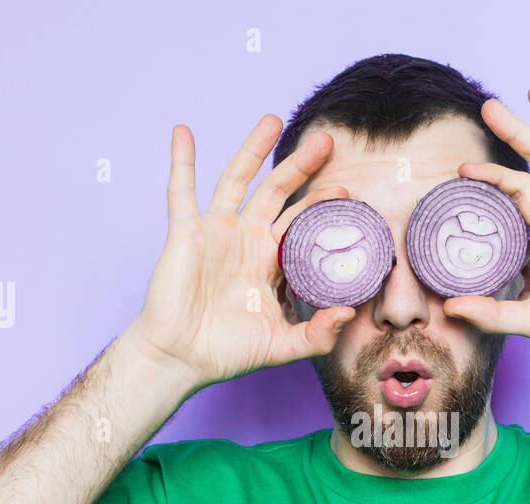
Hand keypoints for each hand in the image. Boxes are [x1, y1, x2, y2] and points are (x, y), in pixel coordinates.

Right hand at [126, 118, 355, 388]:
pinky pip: (181, 190)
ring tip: (272, 120)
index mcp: (270, 261)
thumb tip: (348, 314)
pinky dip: (181, 160)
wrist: (181, 358)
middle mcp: (246, 239)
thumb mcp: (282, 346)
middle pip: (277, 191)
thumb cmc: (228, 353)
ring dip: (253, 149)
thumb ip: (317, 334)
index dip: (322, 206)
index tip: (348, 189)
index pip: (301, 224)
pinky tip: (184, 132)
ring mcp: (216, 232)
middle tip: (327, 141)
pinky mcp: (186, 232)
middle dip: (301, 166)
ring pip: (237, 179)